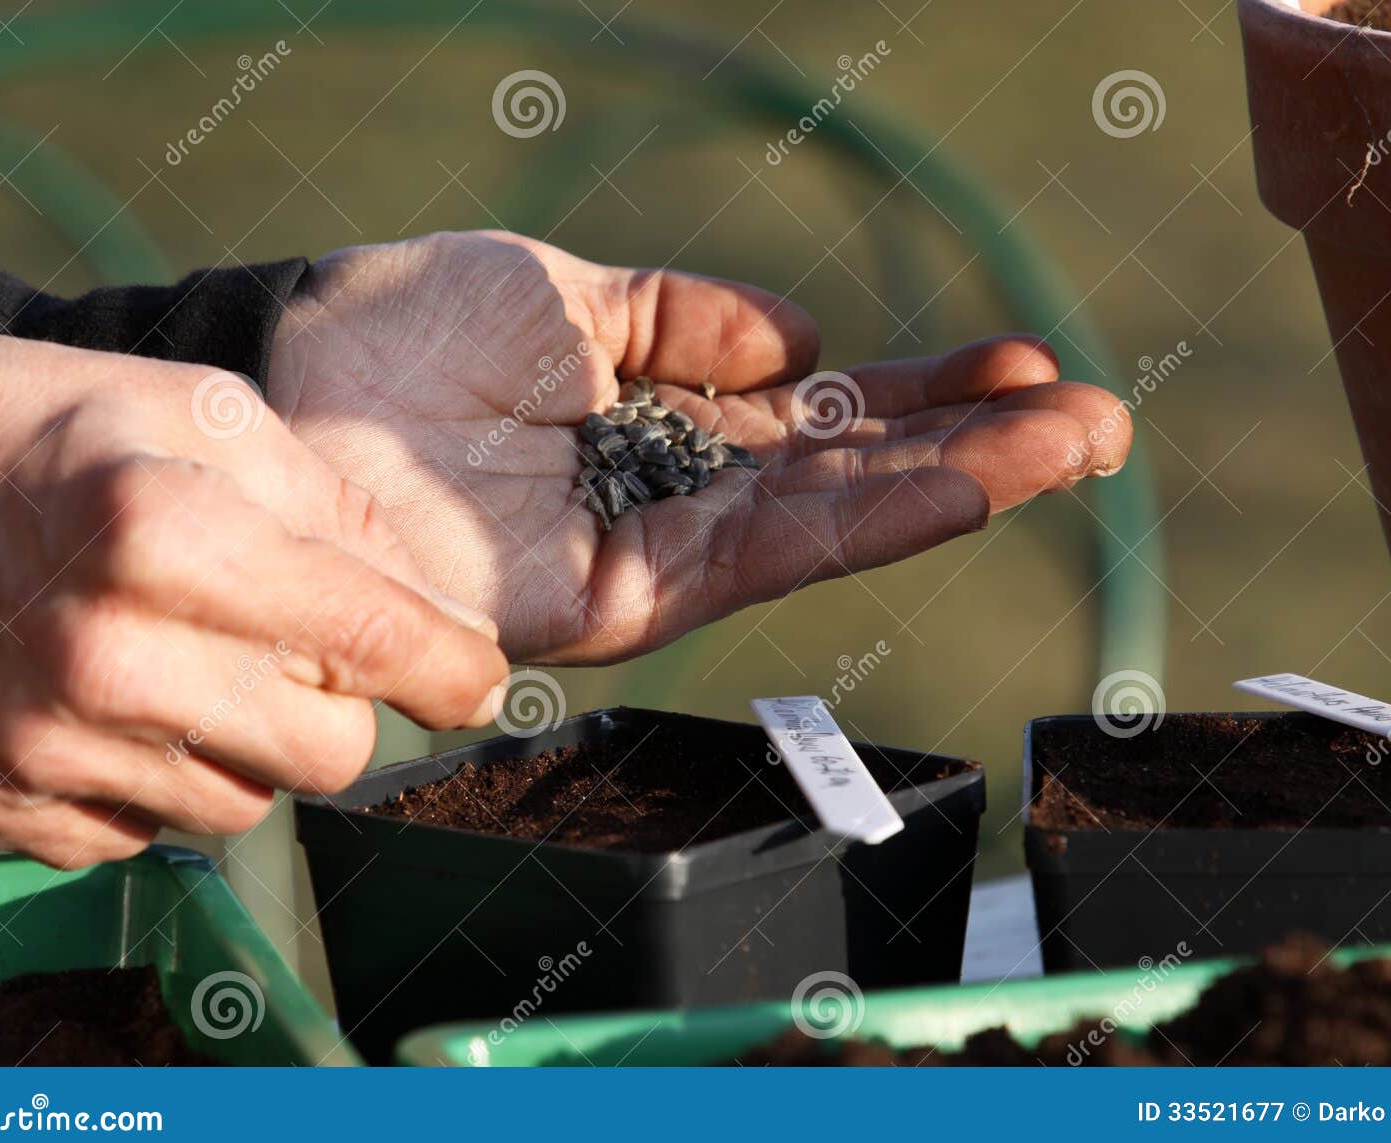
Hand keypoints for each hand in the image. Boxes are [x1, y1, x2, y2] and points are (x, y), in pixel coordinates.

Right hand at [0, 332, 507, 866]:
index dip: (456, 669)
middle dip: (341, 702)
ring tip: (190, 661)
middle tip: (298, 646)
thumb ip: (340, 509)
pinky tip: (119, 705)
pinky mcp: (2, 805)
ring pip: (247, 803)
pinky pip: (149, 834)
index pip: (374, 640)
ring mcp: (46, 745)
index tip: (481, 680)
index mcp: (168, 533)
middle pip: (328, 753)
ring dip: (251, 742)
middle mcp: (108, 655)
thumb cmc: (46, 432)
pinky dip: (162, 779)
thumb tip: (444, 617)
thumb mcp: (204, 413)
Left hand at [268, 231, 1131, 662]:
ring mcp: (648, 553)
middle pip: (845, 476)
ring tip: (1072, 442)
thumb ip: (681, 319)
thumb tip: (796, 345)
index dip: (917, 393)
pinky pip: (761, 558)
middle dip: (973, 445)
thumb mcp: (562, 291)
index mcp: (655, 414)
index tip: (1022, 364)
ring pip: (828, 522)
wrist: (289, 390)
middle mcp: (666, 492)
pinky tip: (957, 483)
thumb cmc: (400, 330)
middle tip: (1101, 421)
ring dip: (954, 481)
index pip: (814, 415)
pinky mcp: (615, 603)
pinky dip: (862, 522)